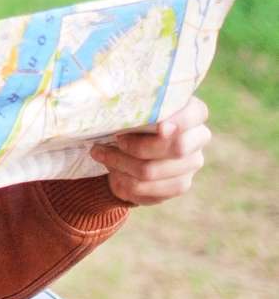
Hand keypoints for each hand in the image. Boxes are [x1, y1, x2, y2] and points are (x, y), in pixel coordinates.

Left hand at [90, 97, 210, 205]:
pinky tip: (114, 171)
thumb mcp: (135, 108)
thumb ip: (138, 108)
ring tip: (100, 153)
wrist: (130, 147)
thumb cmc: (132, 117)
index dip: (180, 122)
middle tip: (116, 139)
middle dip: (139, 146)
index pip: (196, 114)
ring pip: (153, 170)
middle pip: (176, 148)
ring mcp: (191, 164)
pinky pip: (149, 189)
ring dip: (121, 163)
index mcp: (193, 112)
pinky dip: (125, 180)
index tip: (160, 127)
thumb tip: (126, 115)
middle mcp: (198, 138)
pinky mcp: (180, 185)